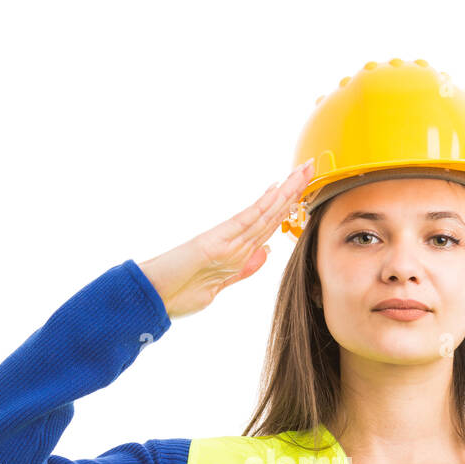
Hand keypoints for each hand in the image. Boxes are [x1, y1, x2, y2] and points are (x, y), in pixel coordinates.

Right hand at [137, 158, 314, 319]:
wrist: (152, 297)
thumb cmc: (177, 293)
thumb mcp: (220, 286)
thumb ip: (244, 269)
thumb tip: (267, 253)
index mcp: (237, 251)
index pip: (270, 223)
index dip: (289, 205)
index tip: (305, 188)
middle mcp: (234, 241)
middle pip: (271, 212)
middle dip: (294, 190)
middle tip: (312, 166)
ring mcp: (225, 240)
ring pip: (263, 212)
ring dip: (286, 192)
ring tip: (303, 171)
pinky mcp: (214, 242)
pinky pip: (244, 222)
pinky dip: (261, 206)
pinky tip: (276, 190)